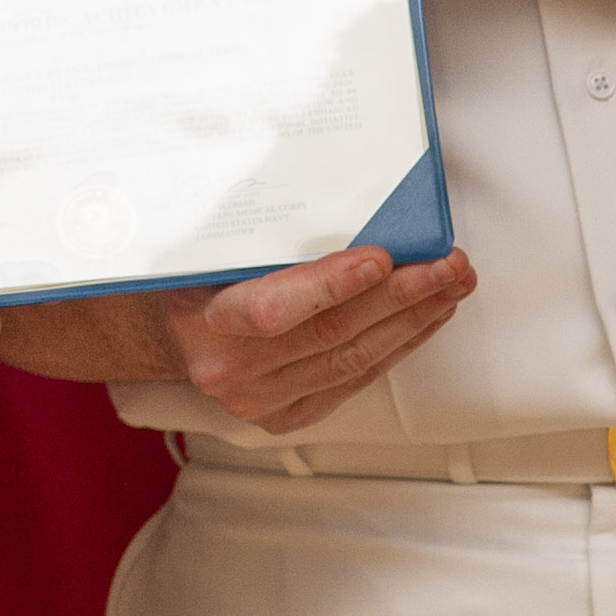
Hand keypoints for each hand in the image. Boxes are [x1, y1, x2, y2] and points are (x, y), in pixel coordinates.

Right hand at [160, 245, 474, 431]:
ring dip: (412, 321)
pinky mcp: (284, 416)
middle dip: (401, 296)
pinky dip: (394, 348)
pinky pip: (353, 381)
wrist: (166, 335)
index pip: (274, 308)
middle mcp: (230, 369)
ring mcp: (258, 399)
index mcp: (203, 320)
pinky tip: (422, 321)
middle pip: (332, 333)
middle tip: (447, 266)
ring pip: (352, 360)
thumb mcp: (204, 250)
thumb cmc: (190, 282)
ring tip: (449, 287)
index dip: (332, 285)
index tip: (380, 259)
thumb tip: (340, 200)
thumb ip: (257, 238)